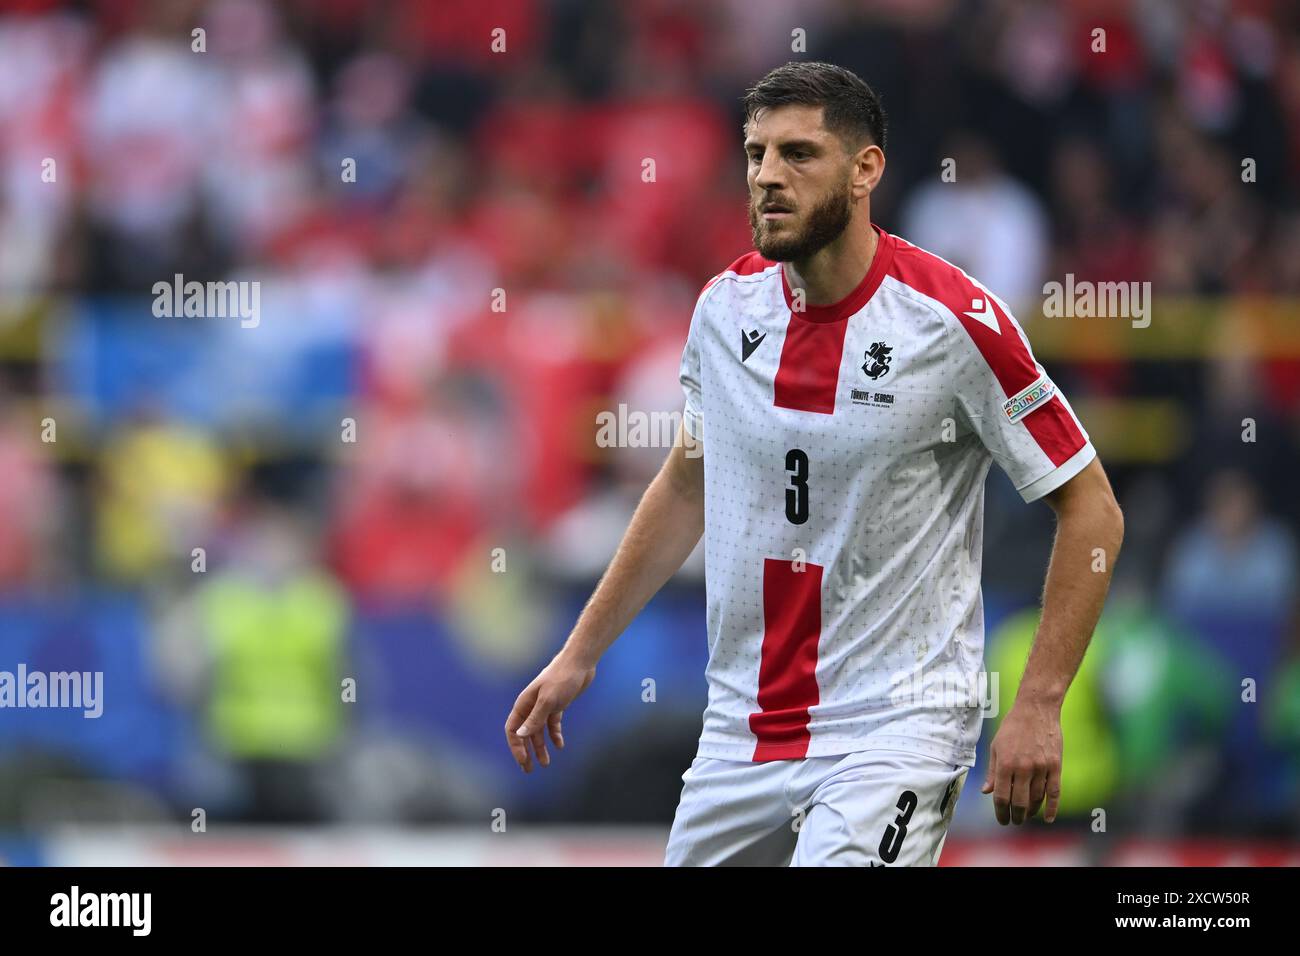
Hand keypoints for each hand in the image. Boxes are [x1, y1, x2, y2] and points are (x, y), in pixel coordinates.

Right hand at [504, 650, 595, 772]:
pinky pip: (552, 725)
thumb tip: (520, 736)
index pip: (512, 730)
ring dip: (541, 747)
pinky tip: (560, 745)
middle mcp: (531, 706)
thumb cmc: (561, 679)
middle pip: (524, 734)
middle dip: (526, 752)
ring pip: (539, 732)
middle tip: (528, 771)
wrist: (579, 663)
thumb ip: (535, 719)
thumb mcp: (548, 701)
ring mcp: (544, 706)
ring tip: (546, 763)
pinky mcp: (557, 705)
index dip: (516, 747)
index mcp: (523, 704)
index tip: (523, 761)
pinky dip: (555, 736)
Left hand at [979, 698, 1062, 824]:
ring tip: (1026, 816)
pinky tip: (1047, 818)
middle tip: (1014, 821)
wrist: (1036, 710)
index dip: (1001, 812)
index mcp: (1005, 764)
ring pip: (1037, 799)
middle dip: (1016, 816)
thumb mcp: (996, 747)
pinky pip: (1055, 792)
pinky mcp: (1055, 766)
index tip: (1002, 819)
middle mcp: (1023, 768)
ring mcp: (1041, 767)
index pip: (1002, 797)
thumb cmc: (1012, 727)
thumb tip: (986, 791)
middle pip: (1020, 802)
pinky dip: (1052, 808)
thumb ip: (993, 771)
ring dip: (1031, 812)